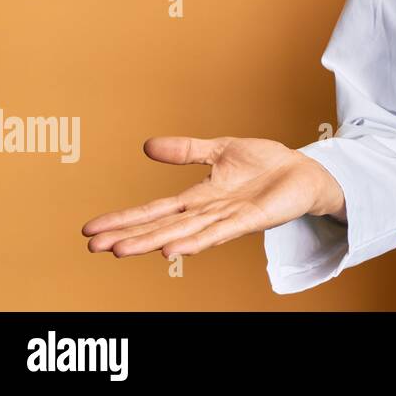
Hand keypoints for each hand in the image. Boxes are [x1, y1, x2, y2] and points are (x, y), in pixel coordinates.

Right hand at [81, 136, 346, 258]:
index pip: (155, 210)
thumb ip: (187, 151)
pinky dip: (198, 240)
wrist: (305, 170)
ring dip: (155, 242)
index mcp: (200, 196)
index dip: (124, 219)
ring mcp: (229, 217)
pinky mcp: (253, 218)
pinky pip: (222, 231)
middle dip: (129, 237)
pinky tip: (175, 250)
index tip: (91, 230)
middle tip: (94, 248)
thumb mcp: (221, 149)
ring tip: (124, 251)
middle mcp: (209, 212)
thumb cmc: (265, 163)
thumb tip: (148, 145)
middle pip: (163, 227)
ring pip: (186, 232)